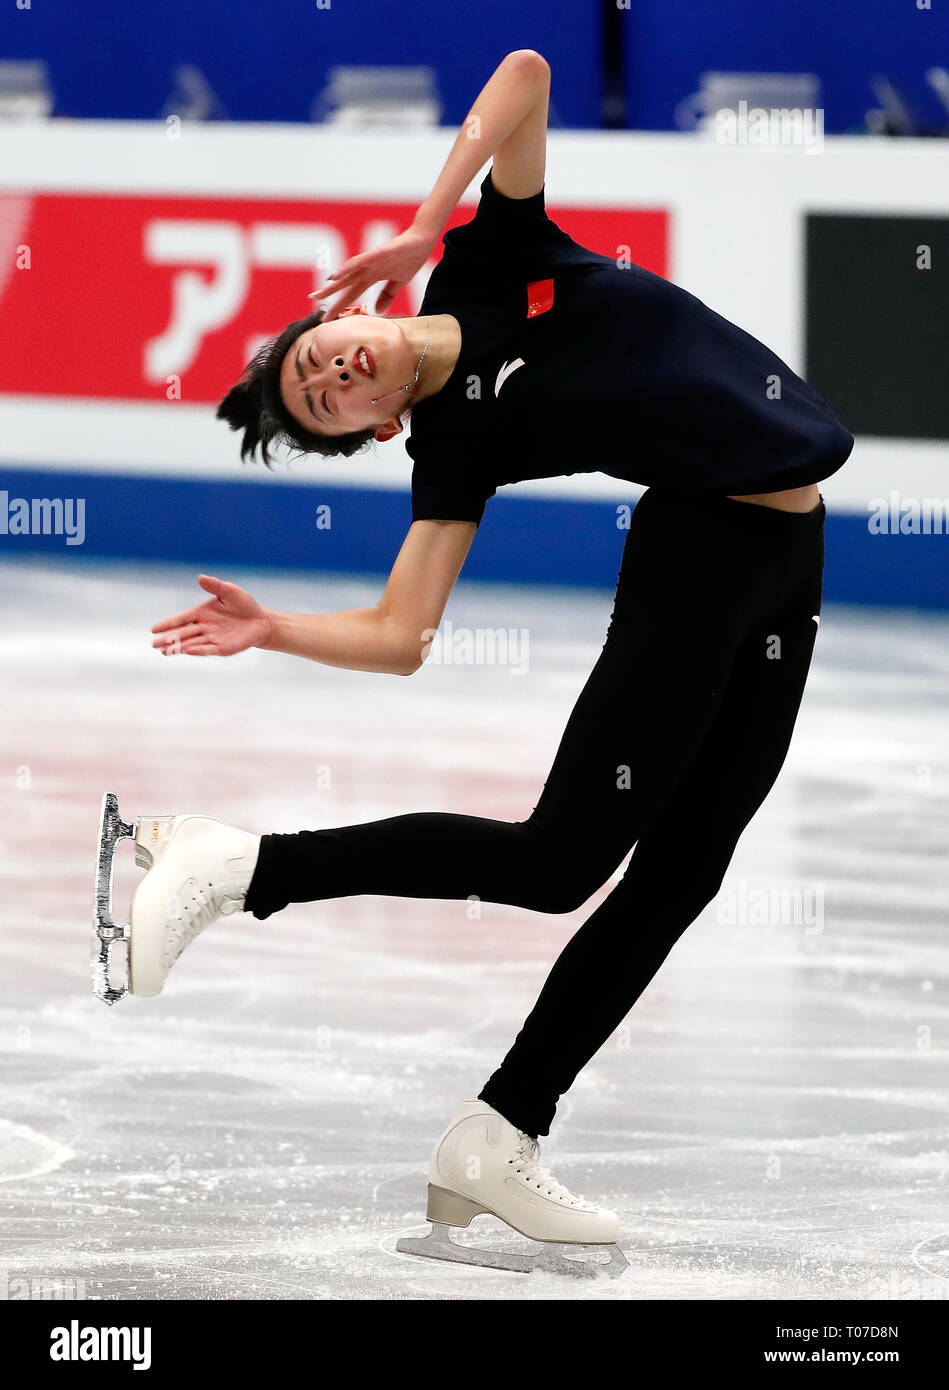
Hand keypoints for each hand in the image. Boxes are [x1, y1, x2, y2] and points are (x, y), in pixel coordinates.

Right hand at [151, 575, 273, 656]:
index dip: (168, 624)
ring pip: (192, 643)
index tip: (154, 629)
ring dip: (179, 648)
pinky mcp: (223, 648)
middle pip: (183, 634)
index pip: (181, 619)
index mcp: (202, 613)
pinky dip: (199, 650)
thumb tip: (200, 577)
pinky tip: (188, 651)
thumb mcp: (230, 591)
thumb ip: (215, 585)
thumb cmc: (244, 605)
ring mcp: (213, 639)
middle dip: (168, 639)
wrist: (261, 620)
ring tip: (164, 652)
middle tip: (154, 644)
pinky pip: (209, 649)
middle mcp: (204, 627)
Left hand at [312, 224, 436, 319]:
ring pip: (348, 272)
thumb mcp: (398, 283)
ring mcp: (371, 261)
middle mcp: (367, 269)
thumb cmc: (410, 258)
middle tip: (312, 300)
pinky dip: (347, 268)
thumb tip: (377, 310)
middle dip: (329, 293)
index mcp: (371, 277)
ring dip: (334, 282)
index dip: (339, 304)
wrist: (422, 241)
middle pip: (344, 283)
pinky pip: (359, 261)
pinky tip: (336, 275)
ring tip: (321, 291)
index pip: (352, 293)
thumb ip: (387, 296)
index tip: (327, 316)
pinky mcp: (378, 254)